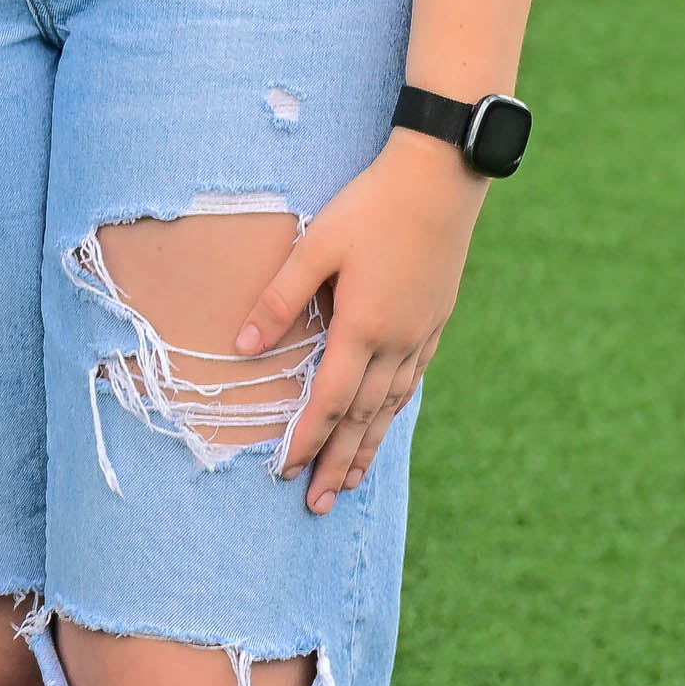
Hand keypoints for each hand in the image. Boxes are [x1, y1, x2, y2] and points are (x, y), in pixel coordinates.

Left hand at [239, 131, 485, 513]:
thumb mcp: (314, 246)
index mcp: (363, 327)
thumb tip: (243, 345)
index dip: (305, 438)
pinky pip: (410, 383)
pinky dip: (392, 412)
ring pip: (390, 406)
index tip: (284, 470)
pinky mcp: (434, 323)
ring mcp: (421, 335)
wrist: (441, 183)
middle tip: (316, 502)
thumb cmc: (369, 208)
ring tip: (348, 482)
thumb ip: (279, 298)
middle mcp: (397, 342)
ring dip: (367, 446)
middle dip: (336, 461)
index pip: (329, 400)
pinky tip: (383, 424)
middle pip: (362, 417)